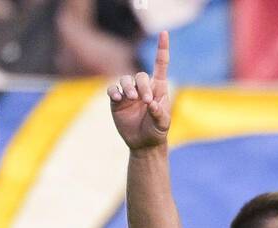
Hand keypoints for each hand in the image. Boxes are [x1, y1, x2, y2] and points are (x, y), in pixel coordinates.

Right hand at [108, 31, 170, 149]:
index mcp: (158, 87)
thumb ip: (159, 113)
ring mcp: (129, 93)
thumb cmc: (157, 131)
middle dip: (143, 86)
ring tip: (131, 98)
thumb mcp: (163, 124)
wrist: (144, 144)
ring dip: (128, 87)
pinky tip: (118, 98)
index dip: (162, 48)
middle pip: (140, 75)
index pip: (160, 64)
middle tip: (145, 100)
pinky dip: (114, 92)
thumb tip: (151, 104)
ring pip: (125, 80)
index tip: (164, 33)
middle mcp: (143, 87)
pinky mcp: (117, 101)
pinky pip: (112, 90)